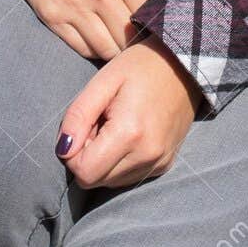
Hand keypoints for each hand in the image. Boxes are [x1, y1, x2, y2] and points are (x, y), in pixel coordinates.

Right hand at [0, 0, 164, 58]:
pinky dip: (93, 48)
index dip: (156, 27)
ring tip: (119, 42)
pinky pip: (82, 48)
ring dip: (116, 51)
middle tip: (140, 43)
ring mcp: (72, 6)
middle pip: (129, 39)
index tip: (158, 32)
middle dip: (137, 44)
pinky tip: (97, 37)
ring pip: (106, 50)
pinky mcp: (52, 17)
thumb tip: (169, 5)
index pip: (148, 15)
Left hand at [55, 36, 204, 189]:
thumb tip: (62, 150)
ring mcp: (159, 163)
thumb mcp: (103, 81)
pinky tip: (130, 133)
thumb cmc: (140, 66)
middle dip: (89, 155)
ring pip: (111, 182)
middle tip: (101, 122)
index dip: (74, 152)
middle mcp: (147, 156)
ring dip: (104, 159)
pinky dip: (121, 161)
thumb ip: (78, 116)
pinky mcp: (165, 165)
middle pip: (96, 180)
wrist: (184, 64)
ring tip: (116, 126)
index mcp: (129, 133)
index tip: (86, 124)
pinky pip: (129, 177)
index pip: (84, 172)